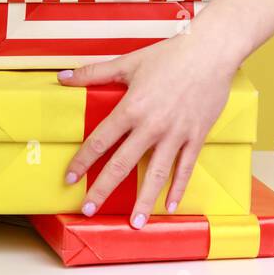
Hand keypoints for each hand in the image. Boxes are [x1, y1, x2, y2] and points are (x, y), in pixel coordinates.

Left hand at [58, 24, 242, 226]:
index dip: (83, 162)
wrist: (210, 52)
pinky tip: (170, 206)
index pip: (100, 141)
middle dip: (103, 189)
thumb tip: (63, 77)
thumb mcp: (128, 62)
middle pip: (122, 165)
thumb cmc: (169, 55)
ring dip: (144, 200)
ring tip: (135, 223)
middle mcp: (151, 127)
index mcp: (131, 108)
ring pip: (156, 174)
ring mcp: (175, 135)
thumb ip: (94, 73)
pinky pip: (185, 168)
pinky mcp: (195, 137)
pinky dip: (178, 188)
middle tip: (88, 210)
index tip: (71, 178)